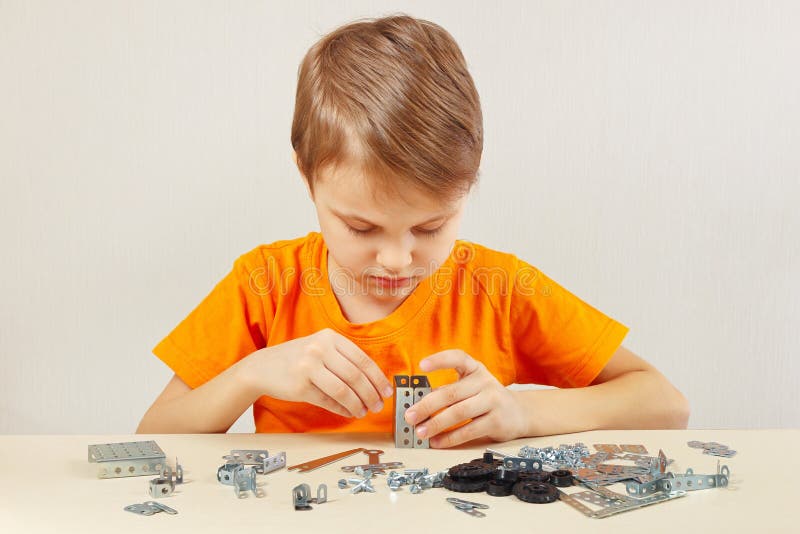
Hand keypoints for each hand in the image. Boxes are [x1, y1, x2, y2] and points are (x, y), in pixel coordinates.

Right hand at [247, 328, 392, 417]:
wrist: (262, 367)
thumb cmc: (296, 359)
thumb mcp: (320, 348)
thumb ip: (344, 359)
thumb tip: (373, 381)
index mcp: (329, 337)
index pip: (362, 359)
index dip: (377, 378)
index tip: (386, 391)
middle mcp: (319, 349)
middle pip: (355, 376)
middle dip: (371, 394)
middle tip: (378, 406)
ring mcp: (308, 367)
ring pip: (343, 390)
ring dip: (358, 404)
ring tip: (364, 411)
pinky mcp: (300, 386)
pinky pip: (328, 401)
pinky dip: (342, 409)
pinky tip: (349, 412)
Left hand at [403, 350, 526, 447]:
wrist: (520, 413)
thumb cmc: (487, 398)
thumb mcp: (471, 387)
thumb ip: (449, 391)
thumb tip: (419, 403)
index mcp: (475, 369)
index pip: (458, 358)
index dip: (440, 360)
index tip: (421, 366)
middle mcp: (484, 382)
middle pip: (451, 393)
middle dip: (427, 406)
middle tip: (410, 416)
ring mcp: (492, 401)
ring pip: (458, 413)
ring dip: (436, 424)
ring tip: (420, 432)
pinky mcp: (496, 422)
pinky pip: (468, 431)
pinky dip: (450, 438)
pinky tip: (437, 442)